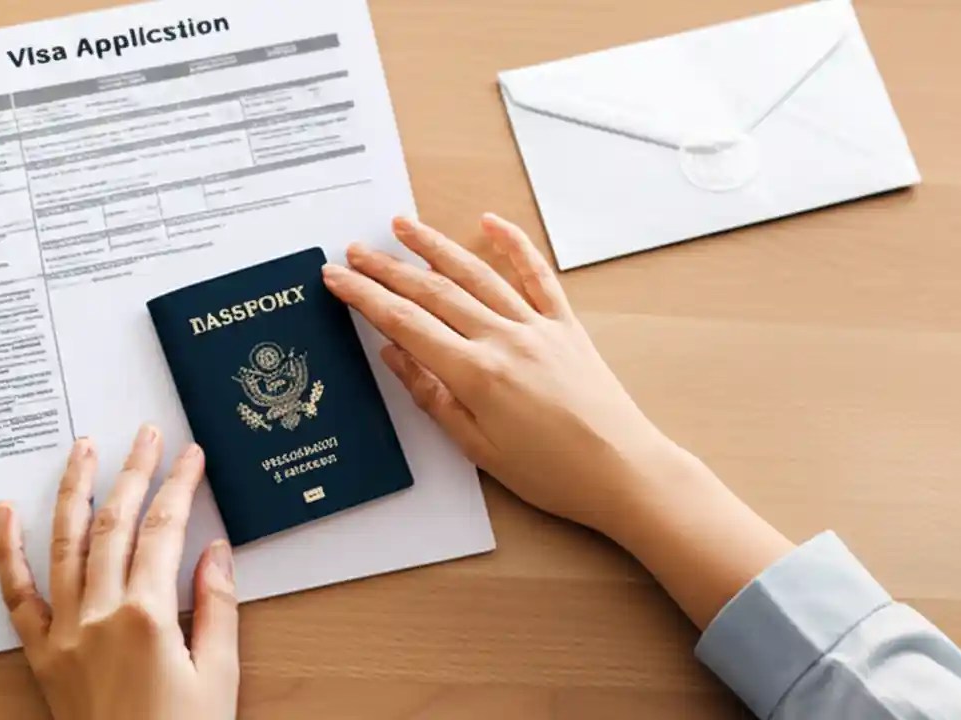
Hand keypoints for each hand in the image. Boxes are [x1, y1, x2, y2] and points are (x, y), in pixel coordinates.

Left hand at [0, 426, 238, 719]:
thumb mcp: (219, 677)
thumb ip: (218, 608)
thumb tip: (215, 551)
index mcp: (148, 618)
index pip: (166, 530)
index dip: (181, 486)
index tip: (191, 456)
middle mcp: (100, 616)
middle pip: (116, 524)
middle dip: (134, 472)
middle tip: (147, 435)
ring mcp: (64, 633)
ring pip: (65, 544)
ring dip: (74, 490)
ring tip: (83, 450)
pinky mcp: (42, 656)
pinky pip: (17, 596)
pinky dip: (8, 552)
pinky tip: (5, 515)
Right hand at [322, 214, 685, 536]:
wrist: (624, 471)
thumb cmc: (552, 473)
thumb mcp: (479, 449)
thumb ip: (433, 397)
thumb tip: (395, 356)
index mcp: (476, 374)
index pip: (406, 324)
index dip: (365, 297)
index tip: (336, 278)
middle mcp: (504, 339)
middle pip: (433, 292)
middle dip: (388, 268)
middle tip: (354, 251)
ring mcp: (537, 328)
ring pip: (476, 274)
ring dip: (436, 247)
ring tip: (403, 226)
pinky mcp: (566, 327)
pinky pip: (536, 276)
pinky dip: (513, 245)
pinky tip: (490, 223)